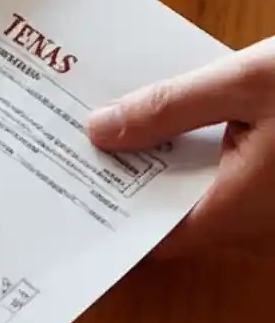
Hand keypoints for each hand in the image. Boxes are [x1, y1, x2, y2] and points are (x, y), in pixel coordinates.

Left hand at [88, 39, 274, 258]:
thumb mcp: (245, 83)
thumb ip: (171, 108)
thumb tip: (100, 130)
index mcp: (241, 206)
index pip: (155, 239)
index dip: (110, 220)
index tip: (67, 191)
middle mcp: (255, 213)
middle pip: (169, 210)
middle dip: (123, 179)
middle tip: (73, 148)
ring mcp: (269, 195)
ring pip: (196, 185)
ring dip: (156, 157)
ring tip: (105, 126)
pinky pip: (222, 165)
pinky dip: (190, 144)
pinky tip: (165, 112)